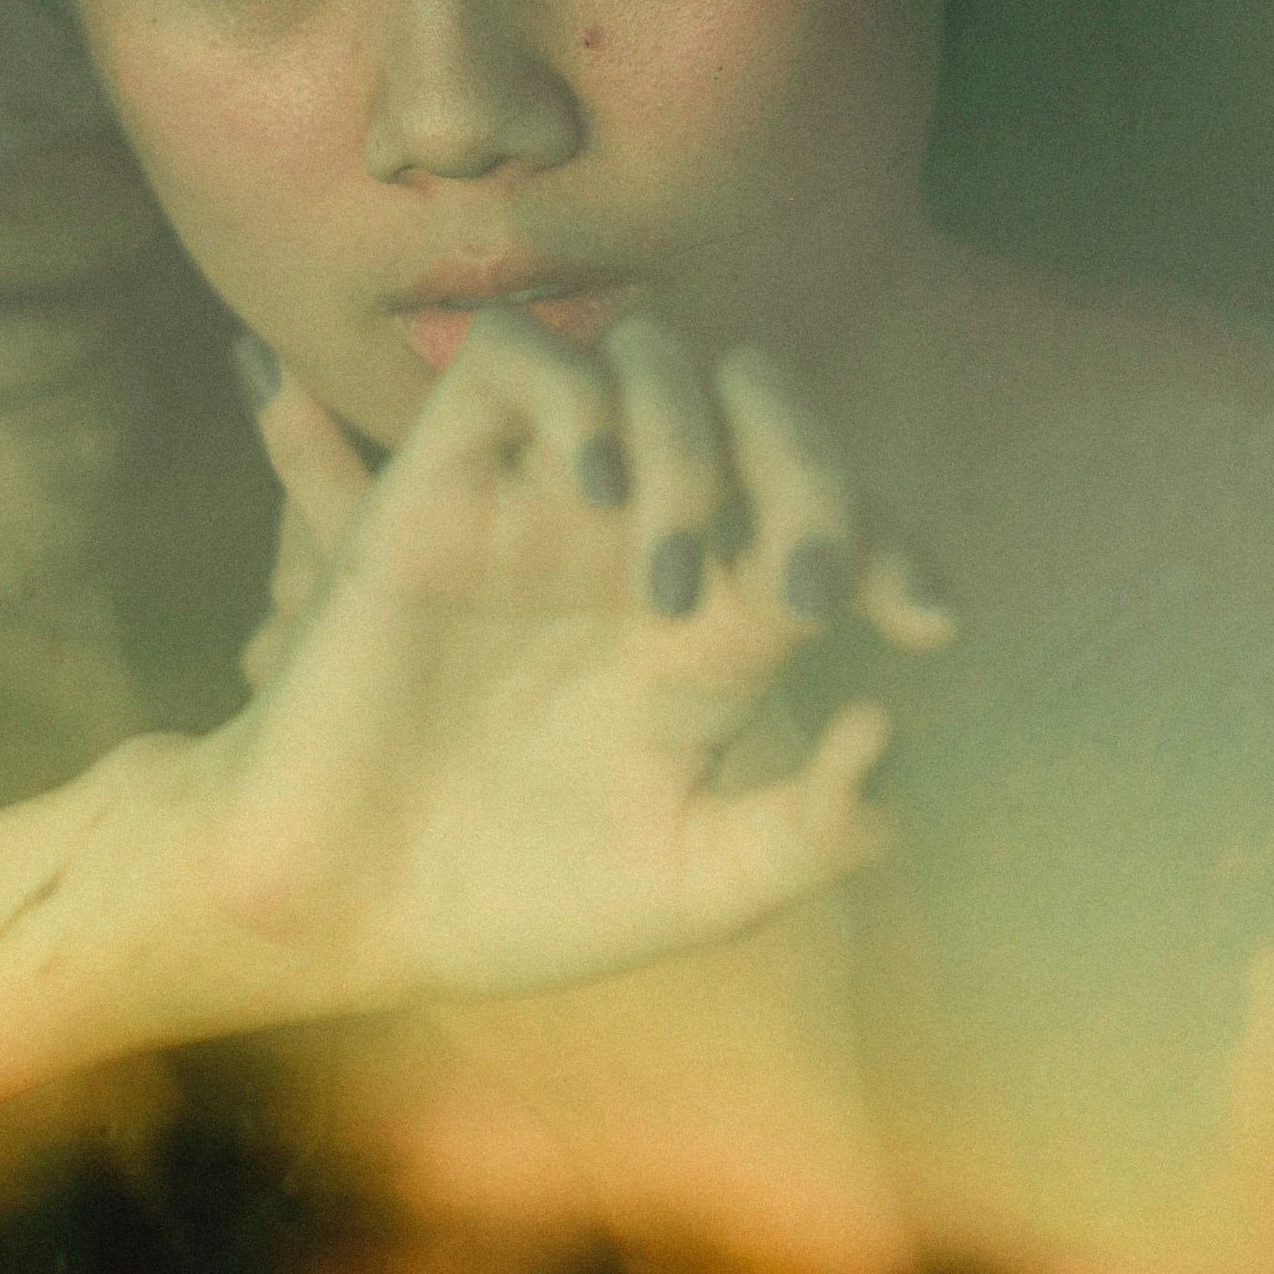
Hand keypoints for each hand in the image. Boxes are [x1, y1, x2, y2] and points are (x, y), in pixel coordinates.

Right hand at [196, 310, 947, 1010]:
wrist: (347, 912)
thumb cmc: (515, 902)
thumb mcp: (695, 890)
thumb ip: (809, 834)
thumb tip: (891, 727)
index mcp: (711, 633)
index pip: (833, 522)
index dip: (897, 548)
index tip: (927, 626)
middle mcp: (636, 546)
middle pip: (759, 415)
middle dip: (818, 469)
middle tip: (811, 589)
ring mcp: (539, 510)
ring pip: (652, 362)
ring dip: (697, 446)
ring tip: (672, 583)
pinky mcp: (436, 486)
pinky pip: (514, 361)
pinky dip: (576, 397)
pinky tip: (594, 494)